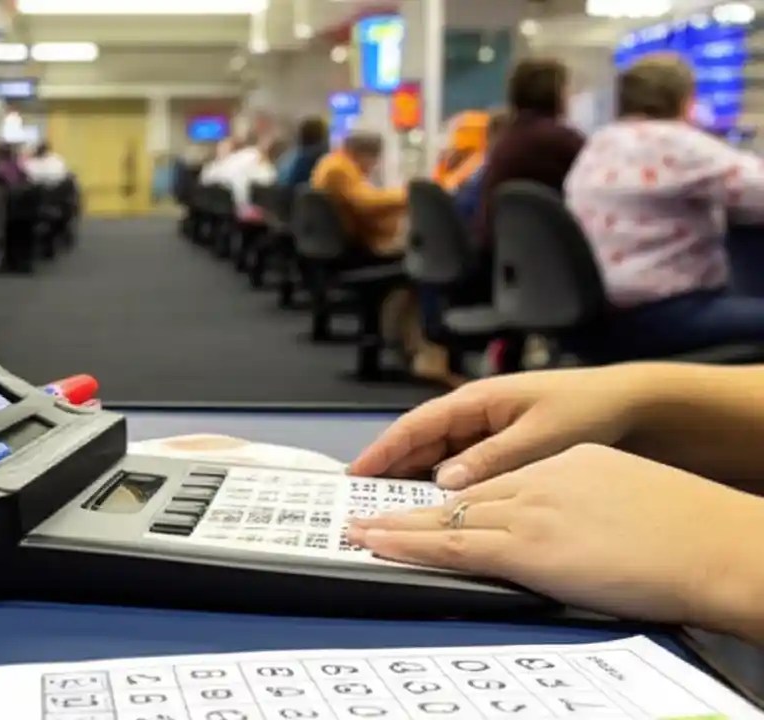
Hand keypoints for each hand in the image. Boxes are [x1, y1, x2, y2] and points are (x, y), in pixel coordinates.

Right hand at [348, 368, 648, 488]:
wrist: (635, 406)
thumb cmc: (590, 407)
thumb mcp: (540, 436)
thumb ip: (491, 459)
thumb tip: (444, 482)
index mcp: (478, 400)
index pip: (416, 426)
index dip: (384, 450)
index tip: (356, 474)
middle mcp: (477, 414)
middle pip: (421, 443)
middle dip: (391, 469)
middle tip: (364, 499)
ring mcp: (489, 431)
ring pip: (440, 458)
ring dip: (415, 479)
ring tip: (391, 507)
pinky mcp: (504, 449)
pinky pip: (463, 468)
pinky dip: (446, 486)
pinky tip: (440, 507)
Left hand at [348, 444, 763, 631]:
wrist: (714, 543)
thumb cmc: (687, 530)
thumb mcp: (624, 495)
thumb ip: (585, 501)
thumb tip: (572, 523)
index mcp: (566, 465)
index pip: (495, 479)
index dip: (454, 496)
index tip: (429, 503)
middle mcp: (540, 481)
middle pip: (461, 494)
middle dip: (411, 505)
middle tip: (369, 510)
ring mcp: (531, 512)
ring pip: (447, 518)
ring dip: (398, 525)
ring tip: (361, 530)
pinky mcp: (528, 547)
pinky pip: (454, 546)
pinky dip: (411, 545)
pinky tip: (382, 543)